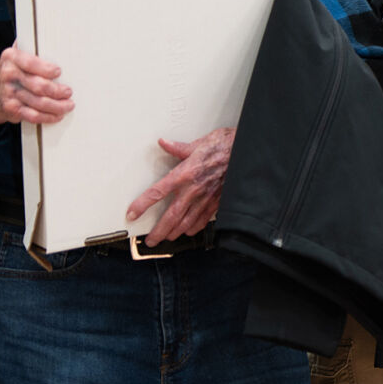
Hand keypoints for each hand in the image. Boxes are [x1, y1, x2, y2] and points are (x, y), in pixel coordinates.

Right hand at [0, 46, 73, 128]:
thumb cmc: (13, 71)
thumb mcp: (16, 54)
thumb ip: (30, 46)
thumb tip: (52, 34)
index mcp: (11, 58)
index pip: (30, 63)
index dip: (46, 69)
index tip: (58, 72)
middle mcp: (8, 75)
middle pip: (38, 86)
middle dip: (57, 91)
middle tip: (68, 92)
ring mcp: (9, 93)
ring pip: (38, 102)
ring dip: (57, 106)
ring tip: (68, 105)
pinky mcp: (12, 109)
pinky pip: (33, 115)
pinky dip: (48, 117)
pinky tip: (57, 115)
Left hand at [128, 127, 234, 243]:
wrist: (249, 153)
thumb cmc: (226, 146)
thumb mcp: (200, 143)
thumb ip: (180, 147)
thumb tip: (164, 143)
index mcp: (185, 173)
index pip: (157, 192)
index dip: (142, 205)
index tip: (132, 214)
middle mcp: (194, 189)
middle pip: (171, 216)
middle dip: (159, 231)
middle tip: (150, 240)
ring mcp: (207, 198)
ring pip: (187, 222)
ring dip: (175, 232)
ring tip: (167, 238)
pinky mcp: (218, 201)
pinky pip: (204, 219)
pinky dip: (195, 228)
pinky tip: (189, 231)